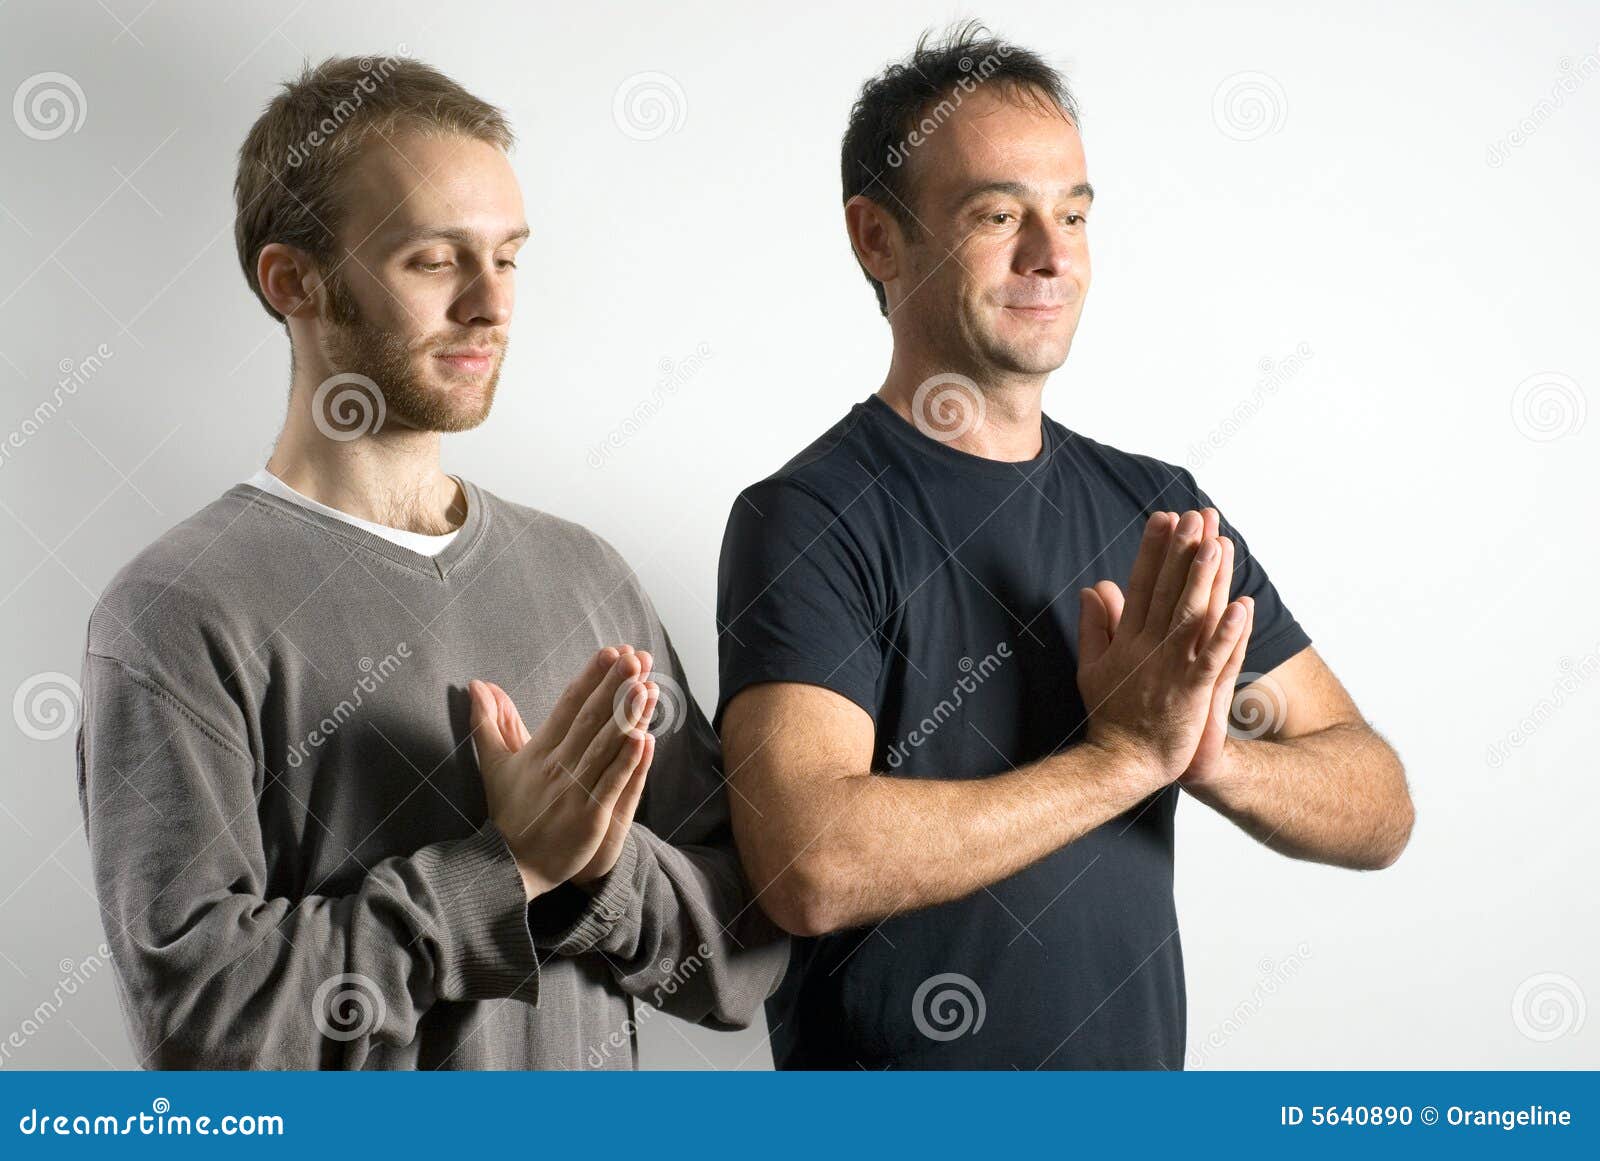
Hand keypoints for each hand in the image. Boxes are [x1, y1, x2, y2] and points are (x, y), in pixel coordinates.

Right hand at [469, 646, 658, 899]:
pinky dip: (627, 762)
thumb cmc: (509, 812)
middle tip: (637, 657)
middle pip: (591, 719)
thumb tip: (476, 683)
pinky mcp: (590, 816)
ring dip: (627, 715)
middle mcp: (558, 765)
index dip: (591, 678)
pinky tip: (644, 738)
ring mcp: (575, 790)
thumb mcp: (494, 763)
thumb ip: (490, 721)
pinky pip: (611, 784)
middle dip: (614, 686)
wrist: (510, 866)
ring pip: (605, 747)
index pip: (569, 706)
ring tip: (646, 685)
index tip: (611, 652)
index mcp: (539, 750)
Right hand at [1076, 508, 1249, 787]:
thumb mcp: (1091, 666)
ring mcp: (1171, 667)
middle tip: (1196, 515)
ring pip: (1191, 615)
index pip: (1141, 584)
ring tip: (1217, 543)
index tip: (1164, 518)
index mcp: (1128, 638)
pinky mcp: (1192, 691)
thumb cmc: (1110, 717)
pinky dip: (1228, 633)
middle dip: (1183, 551)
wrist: (1121, 762)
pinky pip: (1215, 657)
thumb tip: (1094, 587)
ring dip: (1205, 579)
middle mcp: (1149, 646)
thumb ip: (1094, 626)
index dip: (1154, 550)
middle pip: (1168, 590)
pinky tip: (1241, 607)